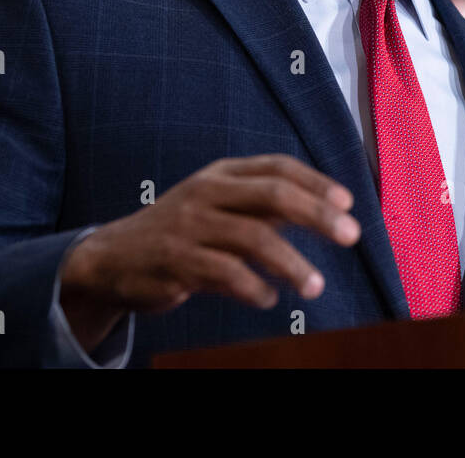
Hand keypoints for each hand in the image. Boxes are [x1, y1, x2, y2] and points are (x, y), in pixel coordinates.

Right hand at [58, 155, 359, 352]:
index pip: (278, 167)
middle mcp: (207, 192)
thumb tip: (325, 208)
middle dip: (317, 214)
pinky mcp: (176, 261)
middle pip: (273, 195)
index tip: (348, 202)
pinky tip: (270, 297)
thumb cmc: (182, 230)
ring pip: (253, 237)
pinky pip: (226, 273)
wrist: (112, 257)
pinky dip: (255, 287)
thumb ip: (264, 204)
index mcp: (222, 173)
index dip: (317, 182)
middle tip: (351, 236)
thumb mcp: (219, 204)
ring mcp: (190, 225)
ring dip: (292, 263)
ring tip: (315, 286)